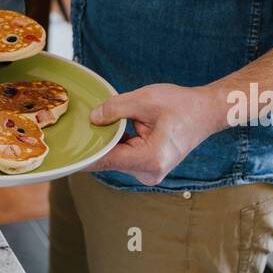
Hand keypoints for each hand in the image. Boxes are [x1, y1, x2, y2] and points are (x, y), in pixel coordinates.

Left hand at [86, 83, 219, 185]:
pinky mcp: (149, 166)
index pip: (105, 160)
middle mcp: (148, 172)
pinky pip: (125, 155)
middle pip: (110, 158)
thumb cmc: (182, 105)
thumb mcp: (146, 100)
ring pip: (116, 156)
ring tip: (115, 119)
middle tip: (86, 121)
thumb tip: (93, 119)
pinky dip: (120, 141)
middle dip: (99, 140)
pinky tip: (123, 125)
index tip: (65, 151)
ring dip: (111, 139)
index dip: (84, 153)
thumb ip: (116, 108)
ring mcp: (149, 172)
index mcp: (149, 159)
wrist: (207, 112)